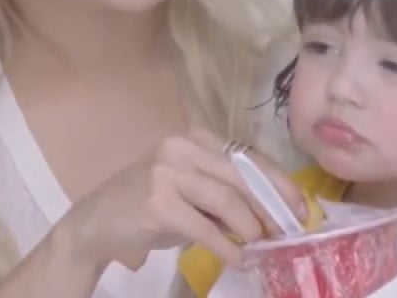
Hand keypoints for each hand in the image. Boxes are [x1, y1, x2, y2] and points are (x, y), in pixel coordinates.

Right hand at [54, 129, 306, 271]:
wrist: (97, 224)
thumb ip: (223, 194)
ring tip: (261, 245)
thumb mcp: (189, 192)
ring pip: (226, 199)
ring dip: (250, 227)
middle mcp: (180, 147)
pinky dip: (227, 246)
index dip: (277, 180)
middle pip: (241, 175)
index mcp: (193, 138)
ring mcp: (166, 172)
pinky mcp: (157, 202)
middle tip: (287, 230)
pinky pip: (205, 227)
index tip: (299, 204)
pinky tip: (238, 258)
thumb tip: (271, 213)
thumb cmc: (149, 208)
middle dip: (270, 205)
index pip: (246, 155)